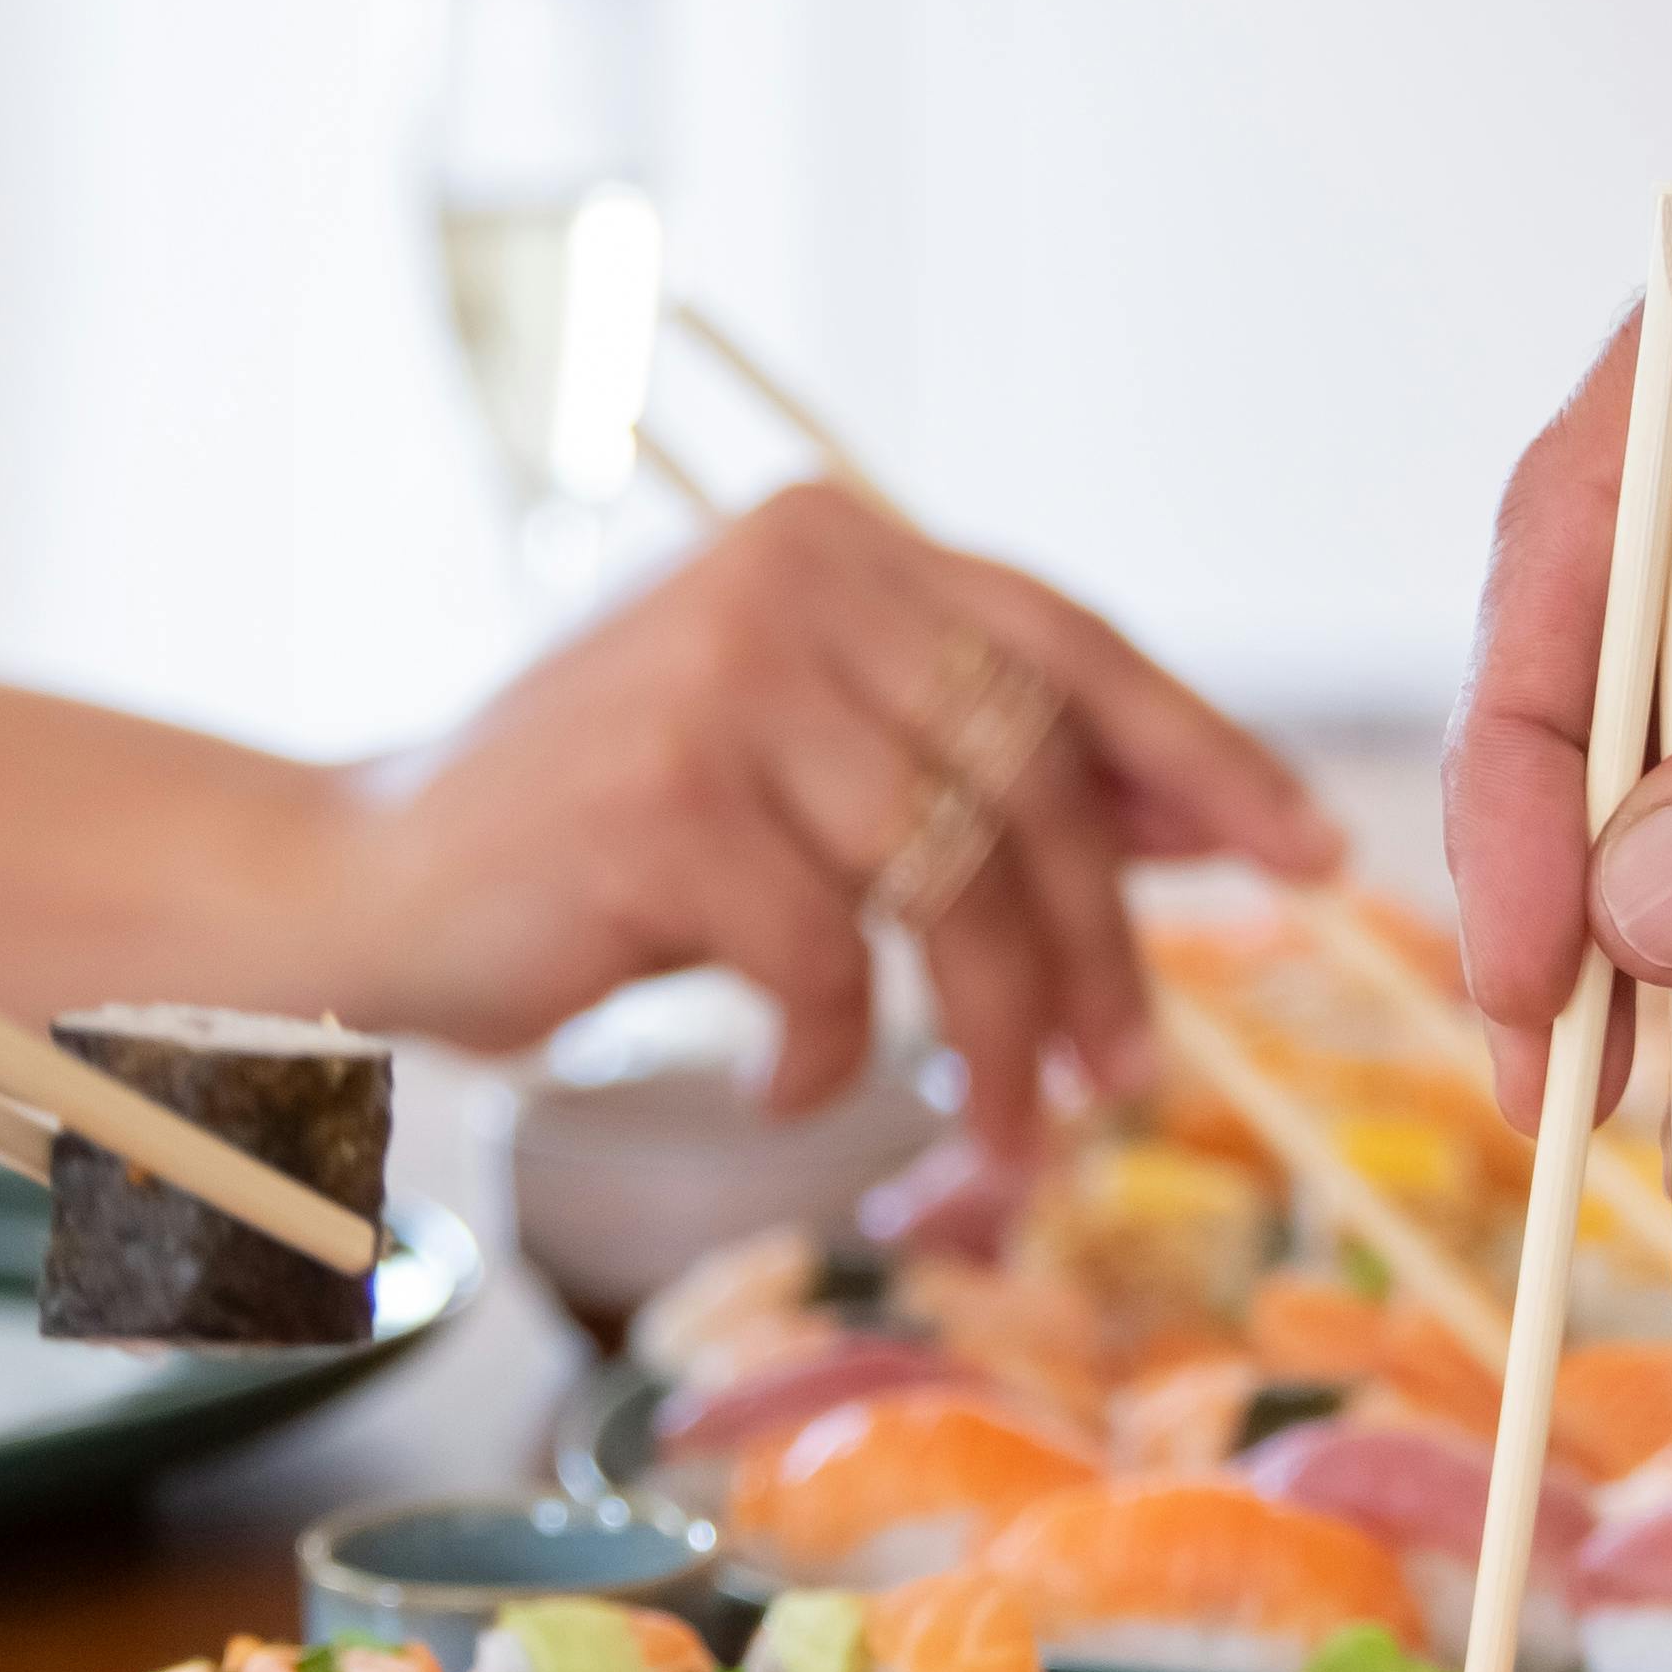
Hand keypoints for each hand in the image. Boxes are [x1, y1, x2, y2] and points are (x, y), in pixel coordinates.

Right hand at [334, 479, 1339, 1145]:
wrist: (362, 881)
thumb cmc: (597, 836)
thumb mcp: (797, 758)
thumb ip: (962, 761)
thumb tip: (1190, 819)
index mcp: (833, 542)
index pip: (1070, 643)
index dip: (1202, 755)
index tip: (1309, 854)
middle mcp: (786, 582)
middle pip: (1030, 781)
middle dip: (1104, 948)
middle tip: (1127, 1072)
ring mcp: (721, 685)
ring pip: (951, 888)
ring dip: (997, 1034)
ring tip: (1001, 1129)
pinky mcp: (663, 806)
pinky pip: (824, 964)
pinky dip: (826, 1052)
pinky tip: (788, 1082)